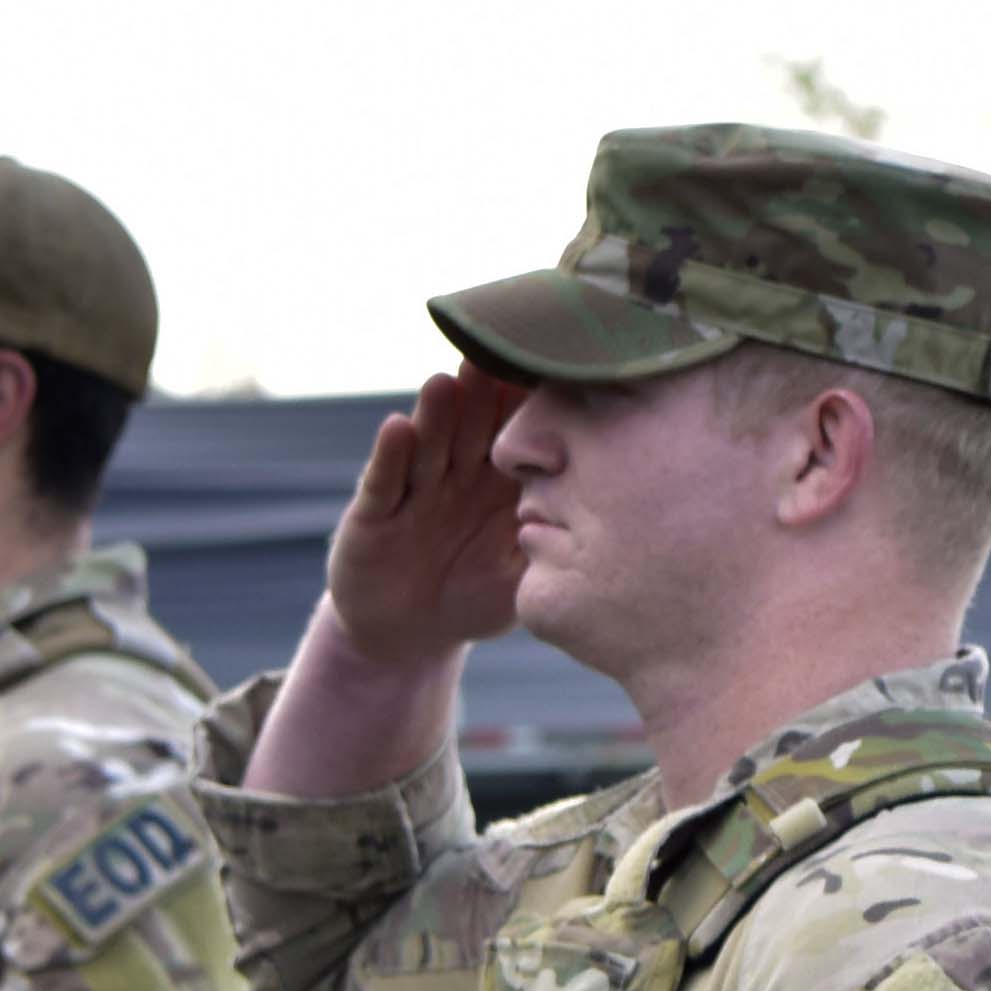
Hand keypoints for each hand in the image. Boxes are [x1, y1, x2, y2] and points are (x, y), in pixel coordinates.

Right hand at [327, 366, 535, 666]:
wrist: (410, 636)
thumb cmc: (476, 596)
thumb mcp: (523, 574)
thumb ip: (555, 544)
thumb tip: (616, 523)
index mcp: (498, 482)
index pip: (517, 434)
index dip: (530, 406)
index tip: (550, 368)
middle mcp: (456, 474)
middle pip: (472, 427)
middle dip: (483, 393)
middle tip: (496, 355)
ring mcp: (414, 490)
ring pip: (429, 446)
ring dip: (437, 414)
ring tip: (446, 383)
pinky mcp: (374, 514)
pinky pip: (384, 482)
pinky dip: (390, 457)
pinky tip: (397, 429)